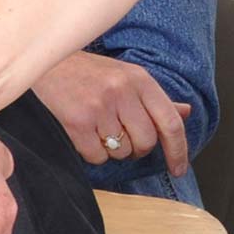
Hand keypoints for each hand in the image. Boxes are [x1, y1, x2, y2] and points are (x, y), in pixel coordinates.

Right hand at [32, 51, 192, 174]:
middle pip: (146, 142)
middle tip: (122, 137)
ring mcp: (99, 106)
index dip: (178, 150)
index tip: (179, 169)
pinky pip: (97, 156)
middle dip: (137, 149)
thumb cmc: (90, 73)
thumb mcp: (127, 77)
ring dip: (112, 150)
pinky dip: (92, 153)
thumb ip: (155, 99)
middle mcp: (123, 91)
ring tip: (99, 128)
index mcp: (140, 79)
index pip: (170, 122)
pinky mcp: (77, 122)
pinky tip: (85, 134)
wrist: (47, 63)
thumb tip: (185, 113)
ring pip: (121, 152)